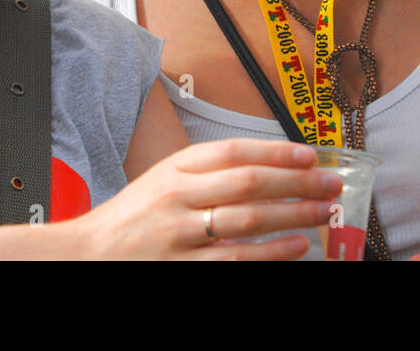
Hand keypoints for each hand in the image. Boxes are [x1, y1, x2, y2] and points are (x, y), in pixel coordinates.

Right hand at [70, 138, 340, 259]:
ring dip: (292, 215)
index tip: (310, 154)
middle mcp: (176, 198)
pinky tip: (296, 248)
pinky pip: (235, 260)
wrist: (88, 255)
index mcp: (173, 170)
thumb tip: (268, 167)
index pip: (232, 151)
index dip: (275, 151)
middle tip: (331, 183)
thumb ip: (205, 173)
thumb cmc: (133, 219)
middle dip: (296, 181)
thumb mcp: (162, 182)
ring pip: (247, 220)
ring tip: (323, 212)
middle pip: (247, 183)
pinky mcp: (183, 269)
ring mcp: (179, 235)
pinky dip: (271, 253)